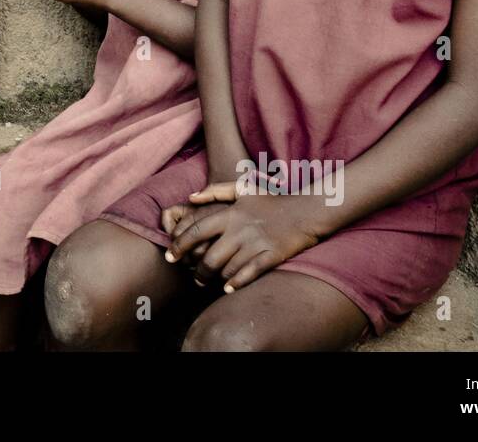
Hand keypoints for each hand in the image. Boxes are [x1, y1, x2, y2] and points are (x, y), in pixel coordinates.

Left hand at [166, 182, 321, 292]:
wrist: (306, 210)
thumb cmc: (272, 199)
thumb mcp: (243, 187)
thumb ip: (215, 191)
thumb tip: (190, 198)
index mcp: (231, 213)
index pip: (196, 231)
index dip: (179, 245)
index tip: (170, 256)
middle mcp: (240, 229)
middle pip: (209, 257)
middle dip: (198, 272)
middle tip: (195, 278)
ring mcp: (257, 243)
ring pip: (227, 269)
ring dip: (216, 279)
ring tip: (212, 282)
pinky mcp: (272, 256)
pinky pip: (249, 274)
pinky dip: (236, 284)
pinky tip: (228, 288)